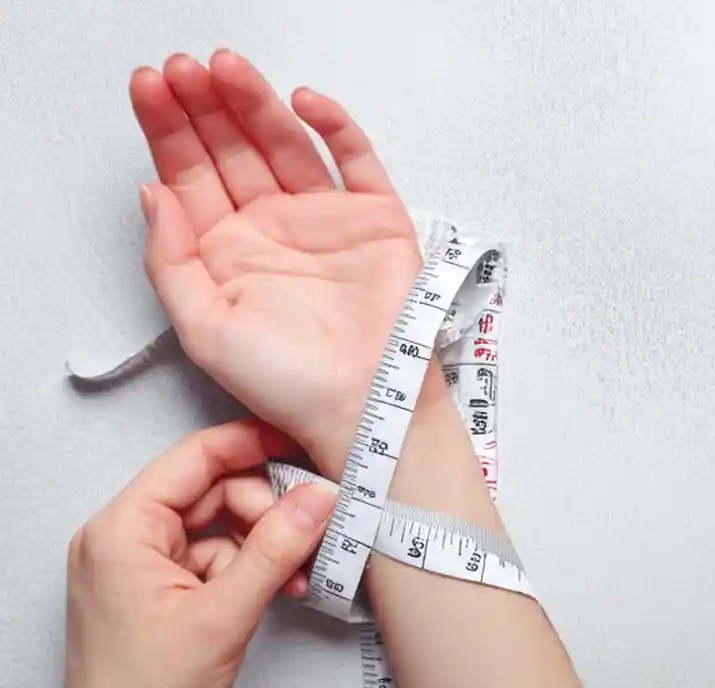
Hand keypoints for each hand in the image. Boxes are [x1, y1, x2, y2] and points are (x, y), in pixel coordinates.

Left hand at [61, 420, 336, 687]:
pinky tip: (275, 589)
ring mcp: (141, 564)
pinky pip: (216, 557)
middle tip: (305, 534)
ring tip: (293, 576)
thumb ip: (276, 550)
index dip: (251, 445)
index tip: (296, 443)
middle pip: (215, 492)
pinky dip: (250, 570)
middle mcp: (125, 539)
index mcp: (122, 530)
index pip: (195, 458)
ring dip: (264, 547)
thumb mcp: (223, 615)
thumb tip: (314, 500)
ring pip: (221, 526)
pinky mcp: (159, 588)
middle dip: (266, 515)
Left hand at [130, 50, 421, 476]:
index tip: (151, 88)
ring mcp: (325, 219)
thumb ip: (170, 261)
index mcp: (228, 252)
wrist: (366, 405)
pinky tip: (303, 101)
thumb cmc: (288, 384)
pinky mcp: (376, 217)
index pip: (190, 176)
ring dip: (255, 103)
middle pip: (231, 150)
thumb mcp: (203, 330)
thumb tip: (152, 193)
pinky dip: (333, 126)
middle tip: (183, 69)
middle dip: (204, 108)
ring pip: (285, 143)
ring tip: (226, 67)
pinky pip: (354, 158)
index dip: (168, 130)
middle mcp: (273, 228)